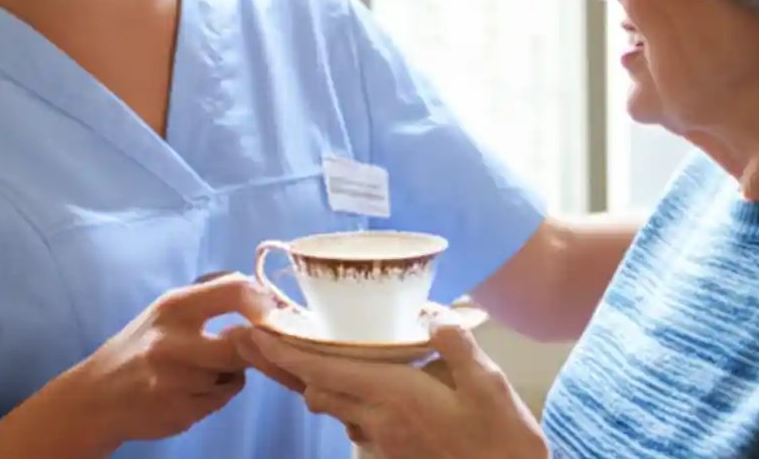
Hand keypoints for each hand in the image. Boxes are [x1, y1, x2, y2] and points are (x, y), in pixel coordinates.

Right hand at [65, 273, 271, 449]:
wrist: (95, 399)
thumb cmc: (139, 348)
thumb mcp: (166, 311)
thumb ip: (212, 299)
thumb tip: (264, 295)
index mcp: (174, 307)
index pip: (236, 291)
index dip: (263, 302)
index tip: (272, 312)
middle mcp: (174, 342)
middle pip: (243, 343)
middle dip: (248, 348)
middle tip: (240, 347)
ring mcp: (177, 381)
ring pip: (236, 374)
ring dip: (229, 373)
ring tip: (201, 371)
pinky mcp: (181, 412)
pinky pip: (222, 399)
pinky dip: (216, 394)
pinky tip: (189, 390)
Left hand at [247, 320, 549, 458]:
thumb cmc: (503, 442)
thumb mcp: (491, 385)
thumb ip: (457, 344)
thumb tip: (431, 314)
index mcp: (396, 396)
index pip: (325, 369)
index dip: (285, 351)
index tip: (254, 332)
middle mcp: (379, 421)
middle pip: (316, 390)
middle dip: (284, 365)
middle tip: (259, 340)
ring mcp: (384, 444)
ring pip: (332, 410)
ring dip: (313, 384)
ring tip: (296, 358)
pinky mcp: (393, 458)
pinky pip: (355, 426)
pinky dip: (342, 403)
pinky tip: (353, 389)